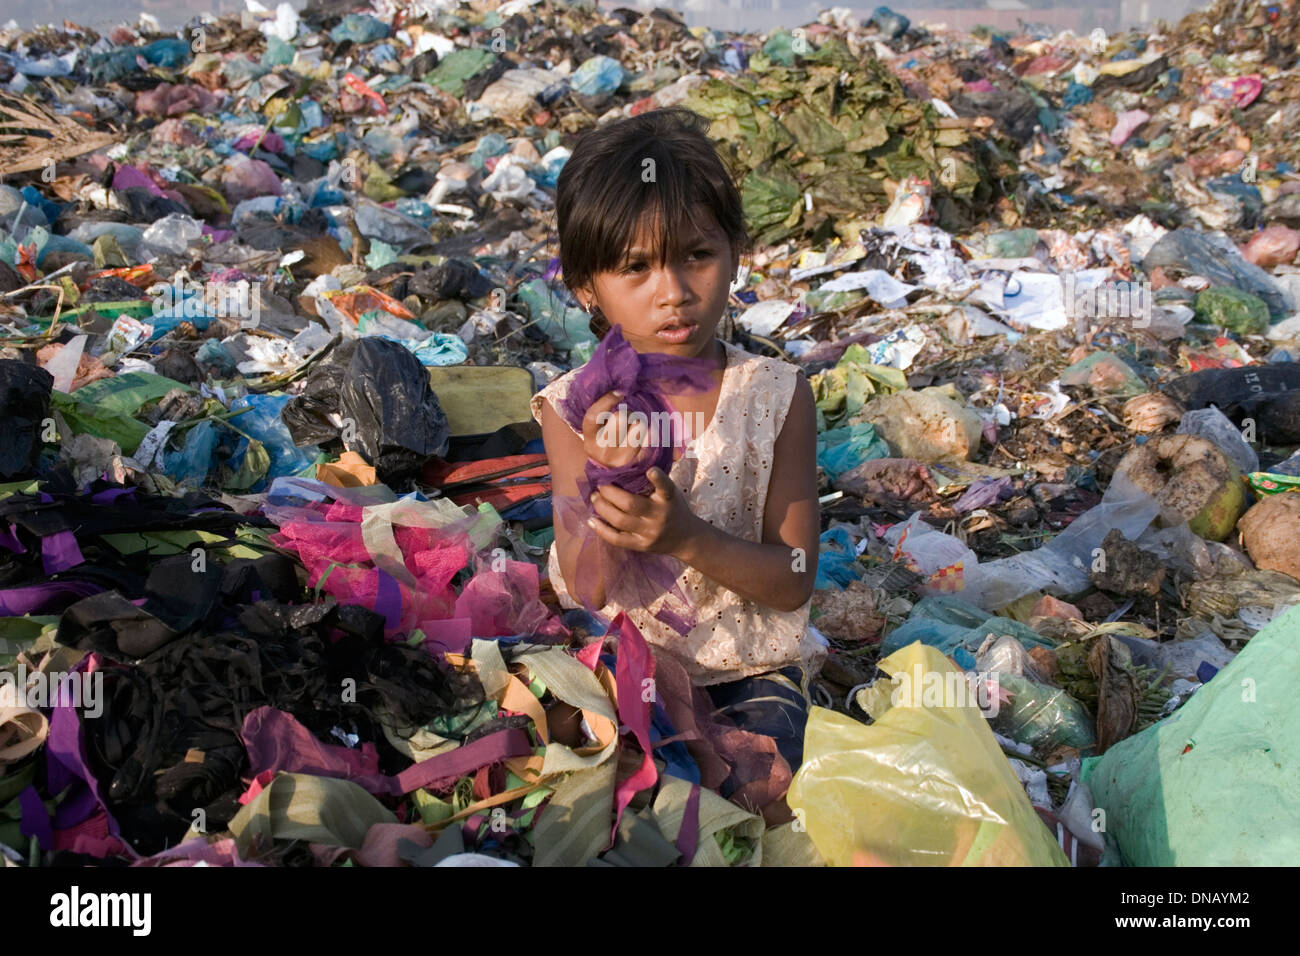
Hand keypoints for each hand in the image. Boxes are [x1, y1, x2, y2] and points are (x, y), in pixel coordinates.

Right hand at [581, 391, 649, 468]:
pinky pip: (649, 436)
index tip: (619, 392)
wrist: (614, 475)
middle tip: (628, 418)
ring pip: (638, 424)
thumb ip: (602, 414)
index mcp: (589, 441)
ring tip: (635, 430)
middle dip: (628, 413)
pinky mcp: (636, 462)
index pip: (593, 416)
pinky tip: (648, 435)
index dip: (606, 400)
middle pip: (620, 417)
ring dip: (639, 422)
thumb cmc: (607, 444)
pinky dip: (650, 432)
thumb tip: (618, 390)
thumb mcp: (598, 433)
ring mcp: (619, 459)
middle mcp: (602, 451)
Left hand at [587, 467, 706, 556]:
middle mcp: (659, 515)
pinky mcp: (642, 545)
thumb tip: (626, 466)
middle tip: (600, 486)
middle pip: (631, 504)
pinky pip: (617, 539)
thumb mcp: (671, 494)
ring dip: (602, 507)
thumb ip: (655, 483)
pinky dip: (602, 530)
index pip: (666, 488)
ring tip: (594, 497)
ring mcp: (650, 532)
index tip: (650, 470)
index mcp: (669, 499)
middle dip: (610, 493)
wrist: (686, 539)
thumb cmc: (673, 509)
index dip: (658, 479)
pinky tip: (591, 520)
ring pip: (620, 520)